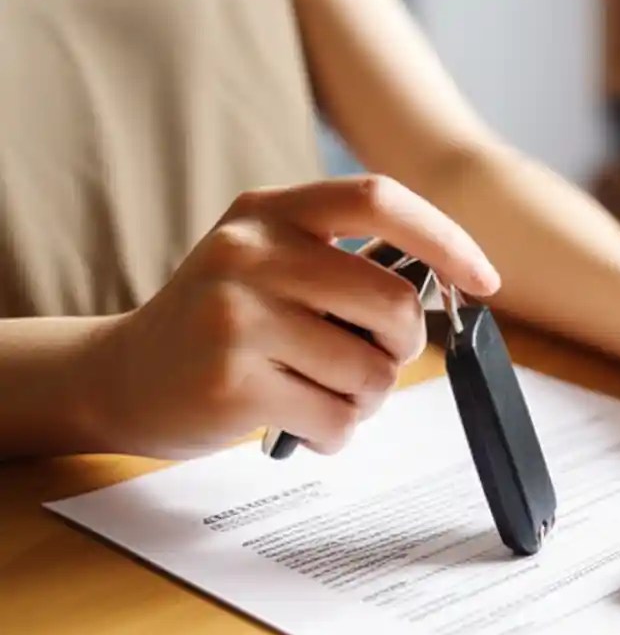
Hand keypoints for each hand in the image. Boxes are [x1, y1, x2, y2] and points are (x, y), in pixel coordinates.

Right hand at [81, 176, 499, 458]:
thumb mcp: (269, 264)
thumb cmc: (221, 325)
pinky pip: (335, 420)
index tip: (484, 280)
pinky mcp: (232, 382)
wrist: (120, 377)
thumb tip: (446, 288)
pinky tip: (296, 422)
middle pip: (394, 302)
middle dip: (402, 347)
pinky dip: (334, 433)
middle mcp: (251, 252)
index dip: (447, 240)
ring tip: (321, 393)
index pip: (380, 200)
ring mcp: (236, 316)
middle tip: (371, 362)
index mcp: (271, 211)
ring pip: (370, 372)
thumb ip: (343, 265)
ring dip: (364, 399)